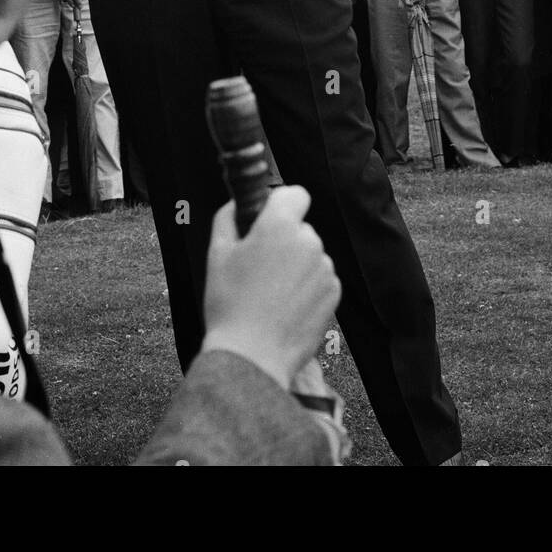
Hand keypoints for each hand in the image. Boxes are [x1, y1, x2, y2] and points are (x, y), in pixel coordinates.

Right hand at [200, 187, 339, 390]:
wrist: (252, 357)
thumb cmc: (230, 304)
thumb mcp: (216, 253)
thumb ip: (228, 217)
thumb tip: (237, 203)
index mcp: (280, 225)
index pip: (295, 194)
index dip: (281, 204)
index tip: (267, 221)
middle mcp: (309, 241)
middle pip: (300, 229)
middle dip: (284, 241)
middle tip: (259, 268)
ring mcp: (325, 268)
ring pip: (310, 255)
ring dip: (296, 266)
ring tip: (270, 294)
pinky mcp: (334, 294)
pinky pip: (320, 279)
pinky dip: (307, 288)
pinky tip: (285, 308)